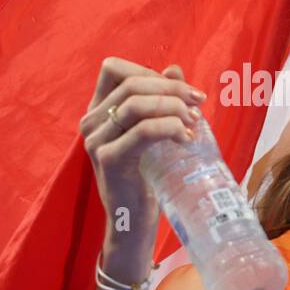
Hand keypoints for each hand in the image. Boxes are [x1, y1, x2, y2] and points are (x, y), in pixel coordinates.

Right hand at [80, 58, 206, 243]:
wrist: (134, 220)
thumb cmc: (147, 176)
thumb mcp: (155, 132)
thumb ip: (161, 100)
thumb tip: (174, 69)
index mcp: (97, 111)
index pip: (114, 69)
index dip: (149, 71)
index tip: (182, 90)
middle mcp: (91, 122)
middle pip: (131, 84)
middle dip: (172, 89)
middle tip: (198, 104)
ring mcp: (96, 141)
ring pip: (137, 104)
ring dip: (173, 107)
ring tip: (193, 122)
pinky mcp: (108, 160)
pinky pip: (143, 131)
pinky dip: (169, 128)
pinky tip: (185, 138)